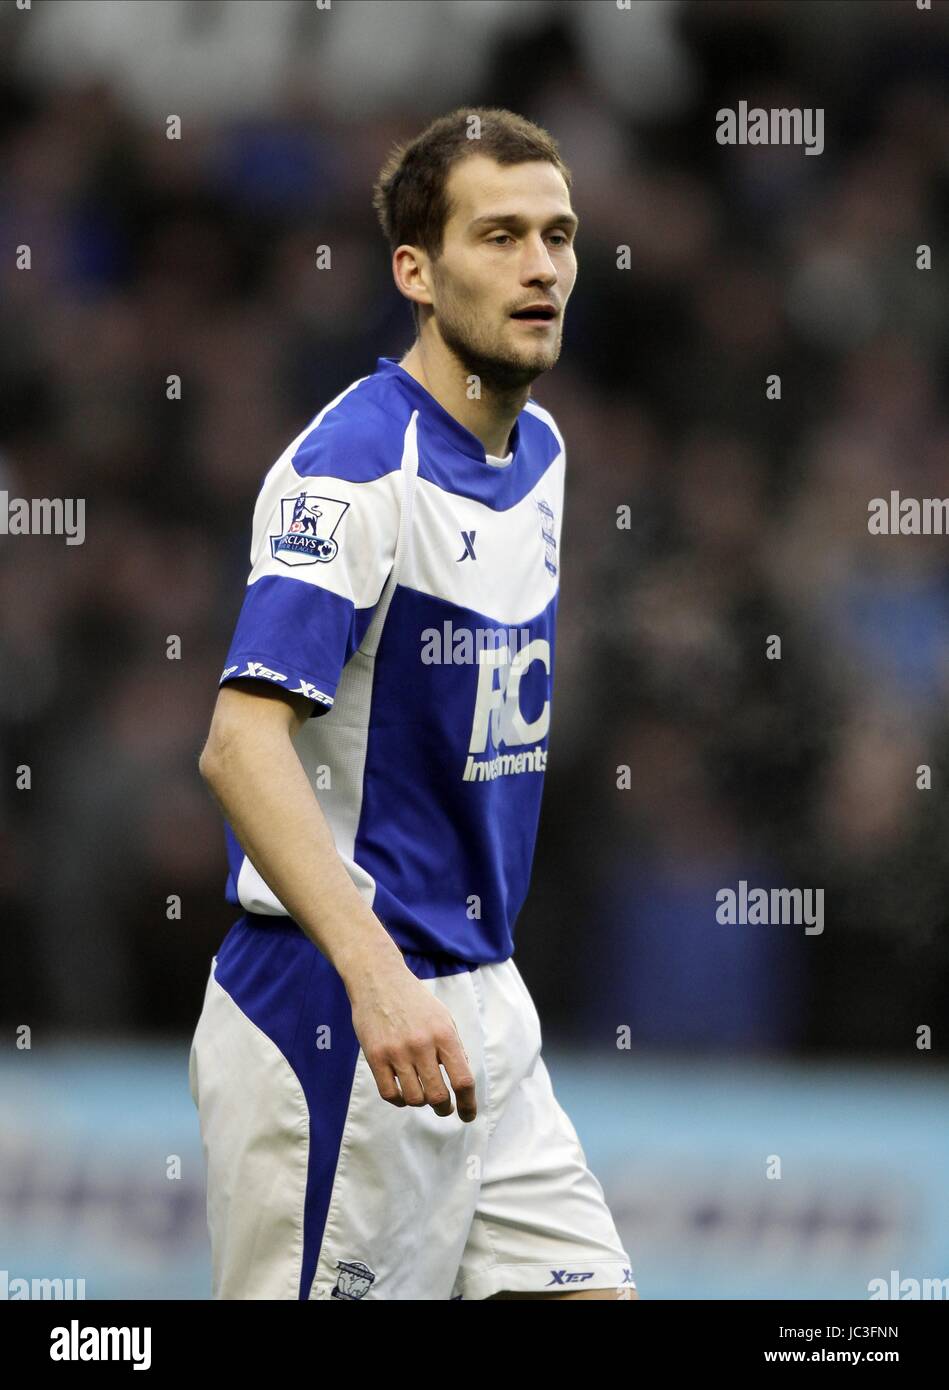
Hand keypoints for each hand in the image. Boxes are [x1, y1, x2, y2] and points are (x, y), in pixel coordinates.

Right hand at [347, 954, 477, 1120]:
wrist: (379, 979)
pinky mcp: (375, 1056)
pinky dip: (400, 1100)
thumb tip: (461, 1079)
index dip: (469, 1104)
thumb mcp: (443, 1017)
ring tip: (422, 1095)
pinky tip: (403, 1093)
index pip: (463, 1080)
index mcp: (444, 1034)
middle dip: (444, 1108)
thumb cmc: (414, 1000)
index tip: (468, 1115)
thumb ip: (453, 1047)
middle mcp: (422, 1045)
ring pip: (414, 1099)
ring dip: (421, 1103)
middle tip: (444, 1108)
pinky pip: (390, 1094)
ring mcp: (397, 1051)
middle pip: (438, 1096)